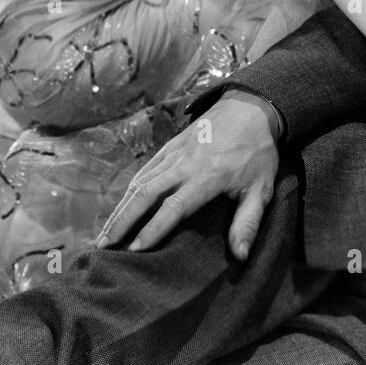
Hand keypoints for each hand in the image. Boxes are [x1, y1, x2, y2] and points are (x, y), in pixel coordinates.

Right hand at [96, 91, 278, 259]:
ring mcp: (173, 154)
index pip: (174, 206)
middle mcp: (184, 164)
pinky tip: (118, 209)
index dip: (153, 228)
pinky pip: (143, 172)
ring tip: (104, 236)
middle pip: (145, 194)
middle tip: (104, 247)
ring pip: (139, 183)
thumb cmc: (257, 152)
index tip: (135, 249)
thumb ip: (249, 222)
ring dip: (119, 209)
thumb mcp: (261, 187)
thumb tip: (241, 255)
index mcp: (208, 176)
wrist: (250, 109)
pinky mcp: (168, 147)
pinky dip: (128, 192)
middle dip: (122, 221)